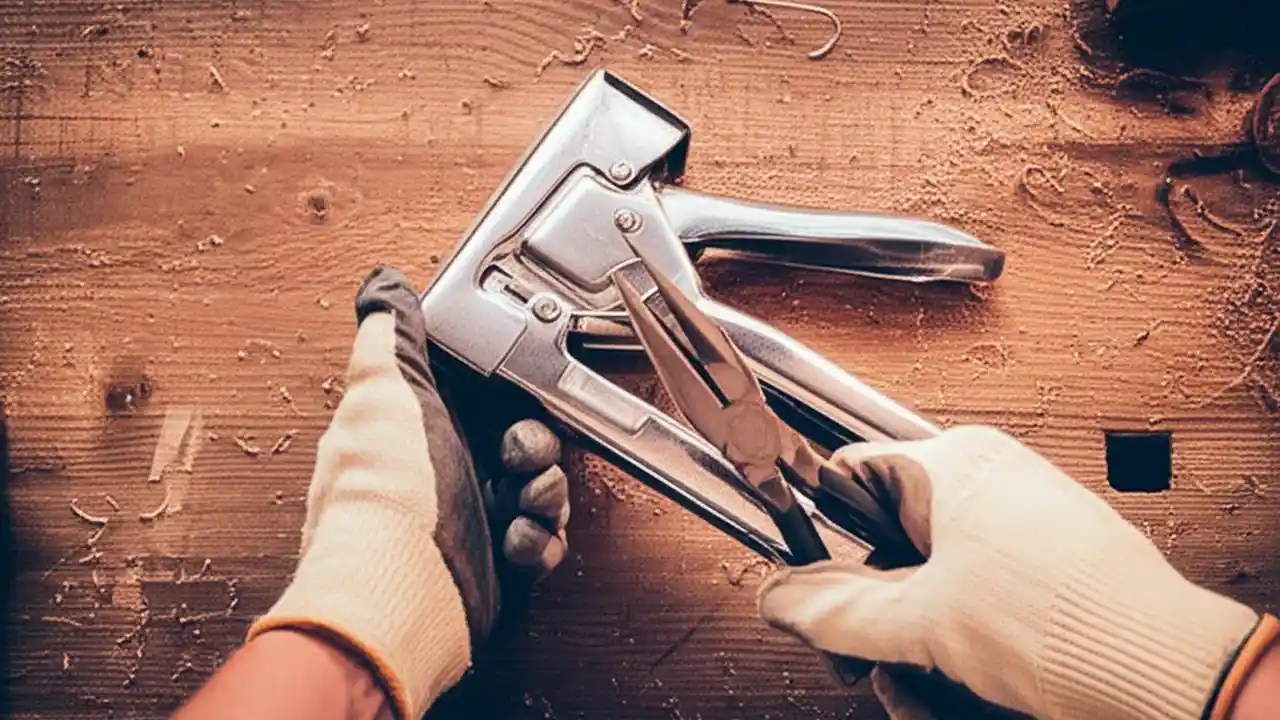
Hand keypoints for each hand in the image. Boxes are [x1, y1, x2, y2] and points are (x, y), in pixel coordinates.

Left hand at [247, 268, 568, 718]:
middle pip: (525, 447)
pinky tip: (516, 542)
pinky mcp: (493, 566)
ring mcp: (470, 522)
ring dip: (544, 497)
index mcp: (424, 429)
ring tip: (523, 507)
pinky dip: (537, 543)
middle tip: (522, 459)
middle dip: (537, 450)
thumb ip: (393, 333)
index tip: (520, 403)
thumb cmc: (385, 489)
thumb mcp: (385, 388)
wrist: (399, 585)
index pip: (490, 401)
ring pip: (540, 495)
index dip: (516, 397)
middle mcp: (446, 475)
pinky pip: (541, 545)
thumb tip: (382, 285)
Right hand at [758, 426, 1258, 719]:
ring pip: (930, 577)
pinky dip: (956, 639)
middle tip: (866, 658)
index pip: (850, 476)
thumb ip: (833, 611)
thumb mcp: (919, 622)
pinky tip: (960, 682)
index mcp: (951, 462)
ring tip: (920, 687)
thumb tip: (779, 599)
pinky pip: (974, 592)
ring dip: (912, 638)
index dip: (821, 536)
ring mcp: (1020, 518)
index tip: (811, 587)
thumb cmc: (1060, 619)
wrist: (1161, 665)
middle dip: (872, 611)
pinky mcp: (1046, 559)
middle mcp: (986, 478)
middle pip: (888, 539)